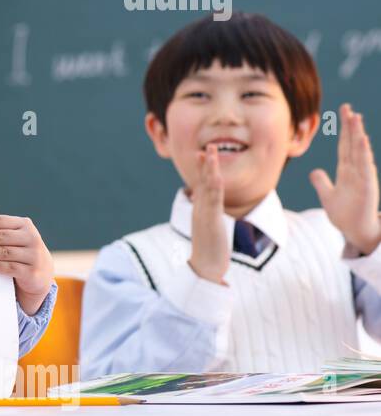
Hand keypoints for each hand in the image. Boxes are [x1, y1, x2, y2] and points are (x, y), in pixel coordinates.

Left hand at [0, 214, 54, 314]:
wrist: (41, 274)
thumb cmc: (19, 251)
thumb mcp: (13, 238)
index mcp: (24, 225)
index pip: (0, 221)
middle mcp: (31, 238)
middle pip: (1, 236)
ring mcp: (34, 255)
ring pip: (5, 251)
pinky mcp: (32, 272)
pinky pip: (10, 267)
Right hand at [189, 144, 228, 284]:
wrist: (205, 268)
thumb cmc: (211, 253)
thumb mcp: (212, 233)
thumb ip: (211, 222)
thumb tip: (212, 220)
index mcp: (200, 212)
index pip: (202, 186)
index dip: (204, 170)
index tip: (204, 155)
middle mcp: (199, 209)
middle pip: (202, 181)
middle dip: (205, 163)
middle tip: (207, 146)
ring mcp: (203, 214)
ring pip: (206, 185)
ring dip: (208, 166)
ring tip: (210, 150)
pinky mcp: (210, 220)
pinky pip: (212, 199)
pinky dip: (213, 184)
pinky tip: (215, 174)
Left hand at [310, 103, 380, 255]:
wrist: (355, 232)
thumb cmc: (345, 214)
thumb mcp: (328, 196)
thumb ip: (321, 182)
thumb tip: (314, 171)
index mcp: (346, 171)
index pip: (344, 145)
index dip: (343, 130)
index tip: (343, 112)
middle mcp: (356, 171)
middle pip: (351, 144)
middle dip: (350, 126)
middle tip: (347, 107)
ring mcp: (363, 177)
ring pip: (359, 151)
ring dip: (357, 134)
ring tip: (356, 117)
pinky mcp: (367, 185)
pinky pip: (365, 166)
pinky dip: (363, 152)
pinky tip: (362, 139)